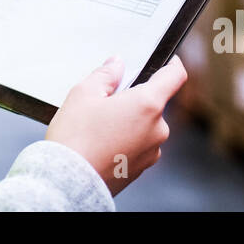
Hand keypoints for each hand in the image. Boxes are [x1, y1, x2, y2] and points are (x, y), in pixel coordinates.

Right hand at [45, 55, 186, 196]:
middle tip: (106, 102)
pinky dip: (125, 140)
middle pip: (154, 103)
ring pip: (145, 125)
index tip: (167, 61)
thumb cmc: (75, 138)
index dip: (172, 64)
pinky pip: (139, 145)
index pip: (175, 76)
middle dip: (134, 99)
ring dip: (129, 122)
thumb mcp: (84, 93)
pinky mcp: (142, 168)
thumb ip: (105, 74)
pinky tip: (102, 144)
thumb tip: (117, 65)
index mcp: (148, 104)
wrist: (68, 181)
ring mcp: (152, 151)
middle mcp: (157, 129)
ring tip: (99, 128)